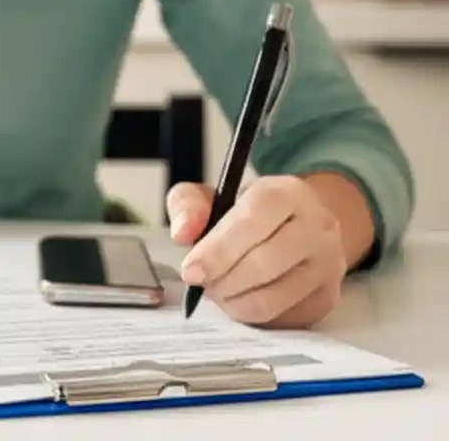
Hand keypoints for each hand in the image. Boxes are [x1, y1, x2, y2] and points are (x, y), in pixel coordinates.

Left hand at [167, 176, 347, 328]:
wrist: (300, 226)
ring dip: (234, 301)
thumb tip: (183, 233)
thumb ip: (189, 205)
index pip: (253, 220)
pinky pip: (281, 319)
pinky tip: (241, 297)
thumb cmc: (249, 213)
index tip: (191, 271)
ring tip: (218, 289)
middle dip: (222, 280)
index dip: (218, 250)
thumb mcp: (213, 196)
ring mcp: (328, 264)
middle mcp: (317, 226)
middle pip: (264, 263)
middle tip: (202, 282)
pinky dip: (252, 314)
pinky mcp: (327, 296)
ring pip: (273, 298)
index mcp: (287, 193)